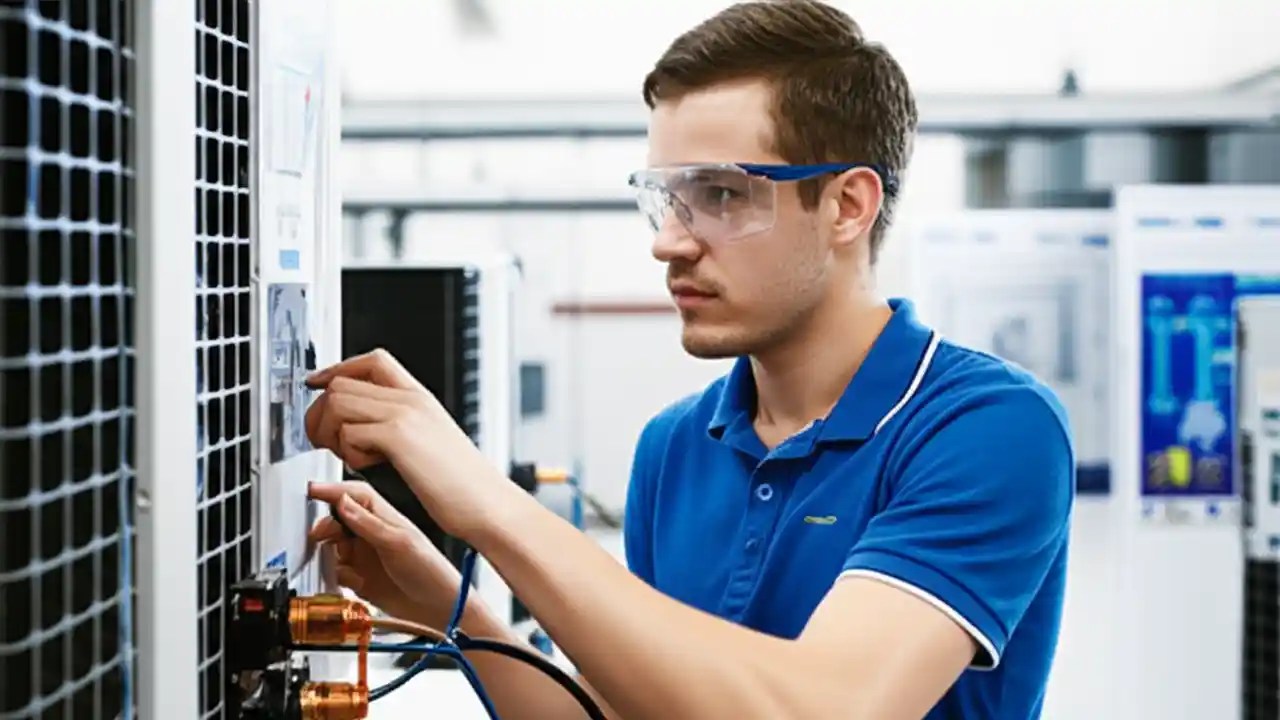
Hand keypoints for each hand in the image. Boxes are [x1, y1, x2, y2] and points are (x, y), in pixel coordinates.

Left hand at [304, 349, 516, 539]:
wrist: (487, 503)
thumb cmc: (461, 485)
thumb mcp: (430, 443)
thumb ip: (400, 427)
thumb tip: (362, 428)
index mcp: (420, 397)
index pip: (370, 361)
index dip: (337, 370)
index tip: (317, 385)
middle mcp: (412, 399)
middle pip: (342, 382)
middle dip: (321, 413)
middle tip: (326, 442)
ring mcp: (405, 414)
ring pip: (337, 401)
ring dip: (329, 432)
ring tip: (348, 457)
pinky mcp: (398, 436)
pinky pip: (349, 431)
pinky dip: (347, 452)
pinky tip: (368, 466)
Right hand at [308, 480, 472, 626]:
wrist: (440, 610)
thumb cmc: (431, 572)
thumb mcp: (398, 543)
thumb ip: (368, 523)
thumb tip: (343, 502)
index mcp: (385, 518)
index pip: (355, 495)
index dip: (332, 490)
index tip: (310, 491)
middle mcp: (373, 535)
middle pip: (338, 521)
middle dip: (326, 527)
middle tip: (320, 535)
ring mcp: (367, 557)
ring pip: (335, 548)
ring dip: (330, 554)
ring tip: (340, 563)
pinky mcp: (362, 580)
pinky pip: (338, 573)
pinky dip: (337, 577)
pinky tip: (350, 582)